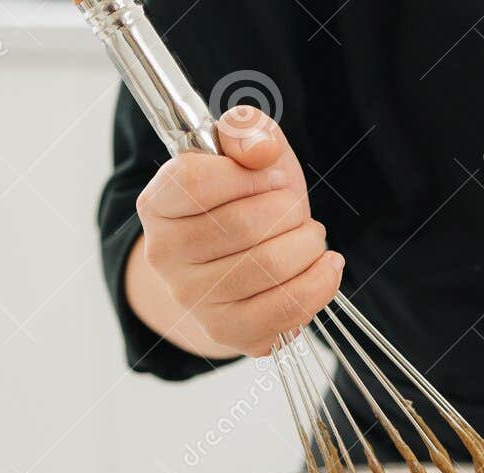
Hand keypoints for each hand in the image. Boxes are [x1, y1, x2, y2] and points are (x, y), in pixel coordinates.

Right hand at [133, 106, 342, 357]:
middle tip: (295, 209)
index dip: (247, 174)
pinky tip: (326, 265)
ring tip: (309, 236)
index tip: (273, 175)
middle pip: (243, 225)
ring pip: (269, 265)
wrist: (242, 262)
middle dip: (289, 210)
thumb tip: (261, 151)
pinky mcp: (229, 332)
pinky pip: (285, 308)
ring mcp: (194, 300)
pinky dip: (320, 282)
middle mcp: (165, 256)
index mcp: (157, 204)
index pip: (195, 181)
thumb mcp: (244, 152)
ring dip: (308, 243)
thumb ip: (246, 129)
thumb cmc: (245, 201)